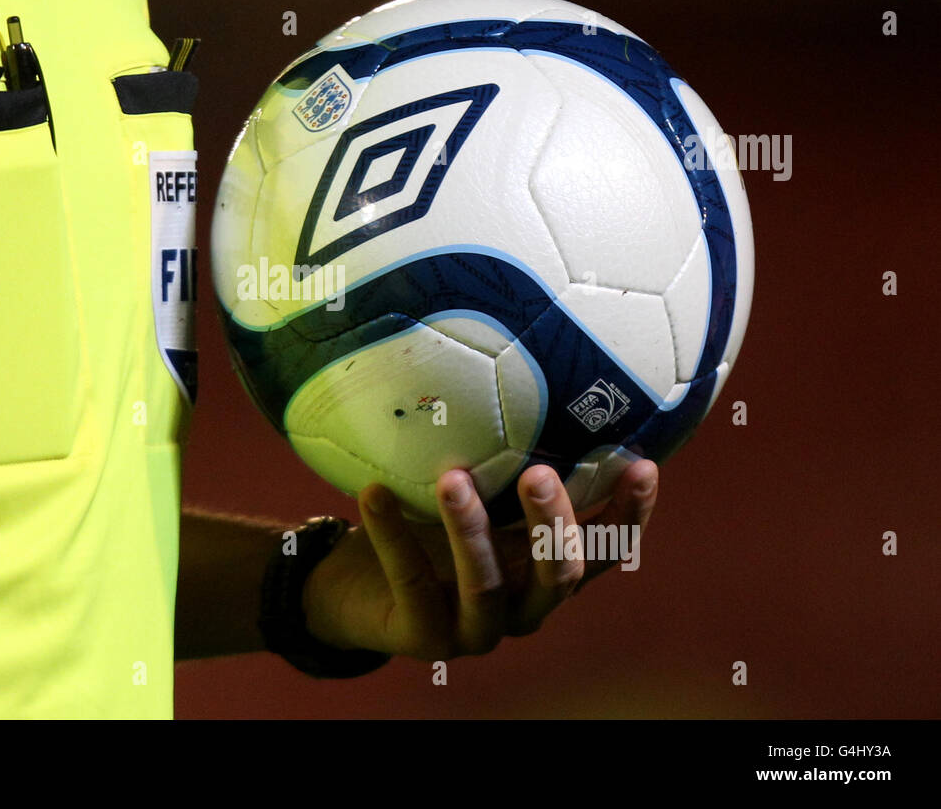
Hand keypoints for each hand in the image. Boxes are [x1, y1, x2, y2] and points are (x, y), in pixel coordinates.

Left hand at [301, 460, 658, 659]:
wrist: (357, 588)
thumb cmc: (425, 526)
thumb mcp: (470, 491)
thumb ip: (499, 457)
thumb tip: (521, 361)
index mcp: (545, 569)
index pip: (605, 549)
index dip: (630, 515)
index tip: (642, 466)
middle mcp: (524, 605)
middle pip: (558, 574)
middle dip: (553, 524)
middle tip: (538, 473)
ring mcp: (476, 629)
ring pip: (486, 585)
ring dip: (470, 530)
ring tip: (452, 479)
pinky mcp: (424, 639)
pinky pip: (411, 583)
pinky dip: (393, 534)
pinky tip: (375, 493)